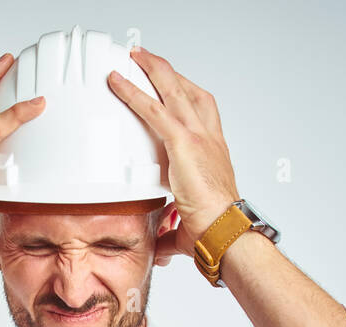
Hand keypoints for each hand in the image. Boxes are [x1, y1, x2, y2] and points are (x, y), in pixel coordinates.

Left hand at [107, 46, 240, 264]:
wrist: (226, 231)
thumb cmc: (215, 230)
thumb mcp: (186, 227)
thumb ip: (169, 233)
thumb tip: (159, 249)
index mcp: (214, 152)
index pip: (201, 111)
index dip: (185, 94)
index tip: (171, 87)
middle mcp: (210, 138)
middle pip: (189, 91)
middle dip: (167, 72)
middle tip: (147, 59)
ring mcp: (199, 137)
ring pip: (173, 90)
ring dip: (153, 69)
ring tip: (135, 57)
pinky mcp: (184, 143)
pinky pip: (154, 110)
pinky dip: (135, 93)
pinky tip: (119, 82)